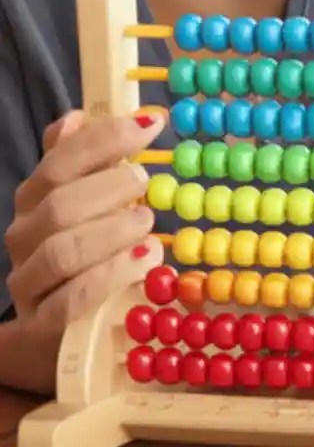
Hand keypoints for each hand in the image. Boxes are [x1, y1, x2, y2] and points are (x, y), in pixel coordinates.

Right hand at [5, 111, 165, 351]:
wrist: (53, 332)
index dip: (104, 138)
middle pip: (58, 205)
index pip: (59, 161)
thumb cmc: (84, 255)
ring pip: (62, 251)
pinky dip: (111, 276)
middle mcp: (25, 236)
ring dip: (111, 232)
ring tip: (148, 224)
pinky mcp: (44, 322)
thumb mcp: (85, 204)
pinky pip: (71, 299)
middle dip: (107, 188)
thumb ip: (80, 162)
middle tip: (146, 182)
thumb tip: (77, 116)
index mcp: (34, 200)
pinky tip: (144, 260)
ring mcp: (30, 280)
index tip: (152, 124)